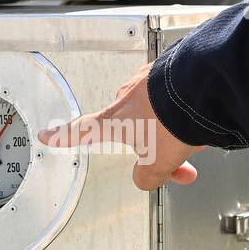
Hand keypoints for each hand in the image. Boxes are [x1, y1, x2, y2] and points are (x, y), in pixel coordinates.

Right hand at [37, 63, 204, 190]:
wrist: (201, 85)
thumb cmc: (173, 122)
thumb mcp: (159, 162)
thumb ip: (147, 176)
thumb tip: (143, 180)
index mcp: (114, 120)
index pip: (82, 131)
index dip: (63, 136)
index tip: (46, 135)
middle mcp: (126, 97)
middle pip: (134, 128)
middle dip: (156, 147)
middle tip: (180, 164)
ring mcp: (146, 80)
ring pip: (157, 114)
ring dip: (175, 130)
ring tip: (198, 141)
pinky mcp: (167, 69)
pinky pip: (171, 96)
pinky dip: (184, 112)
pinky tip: (201, 120)